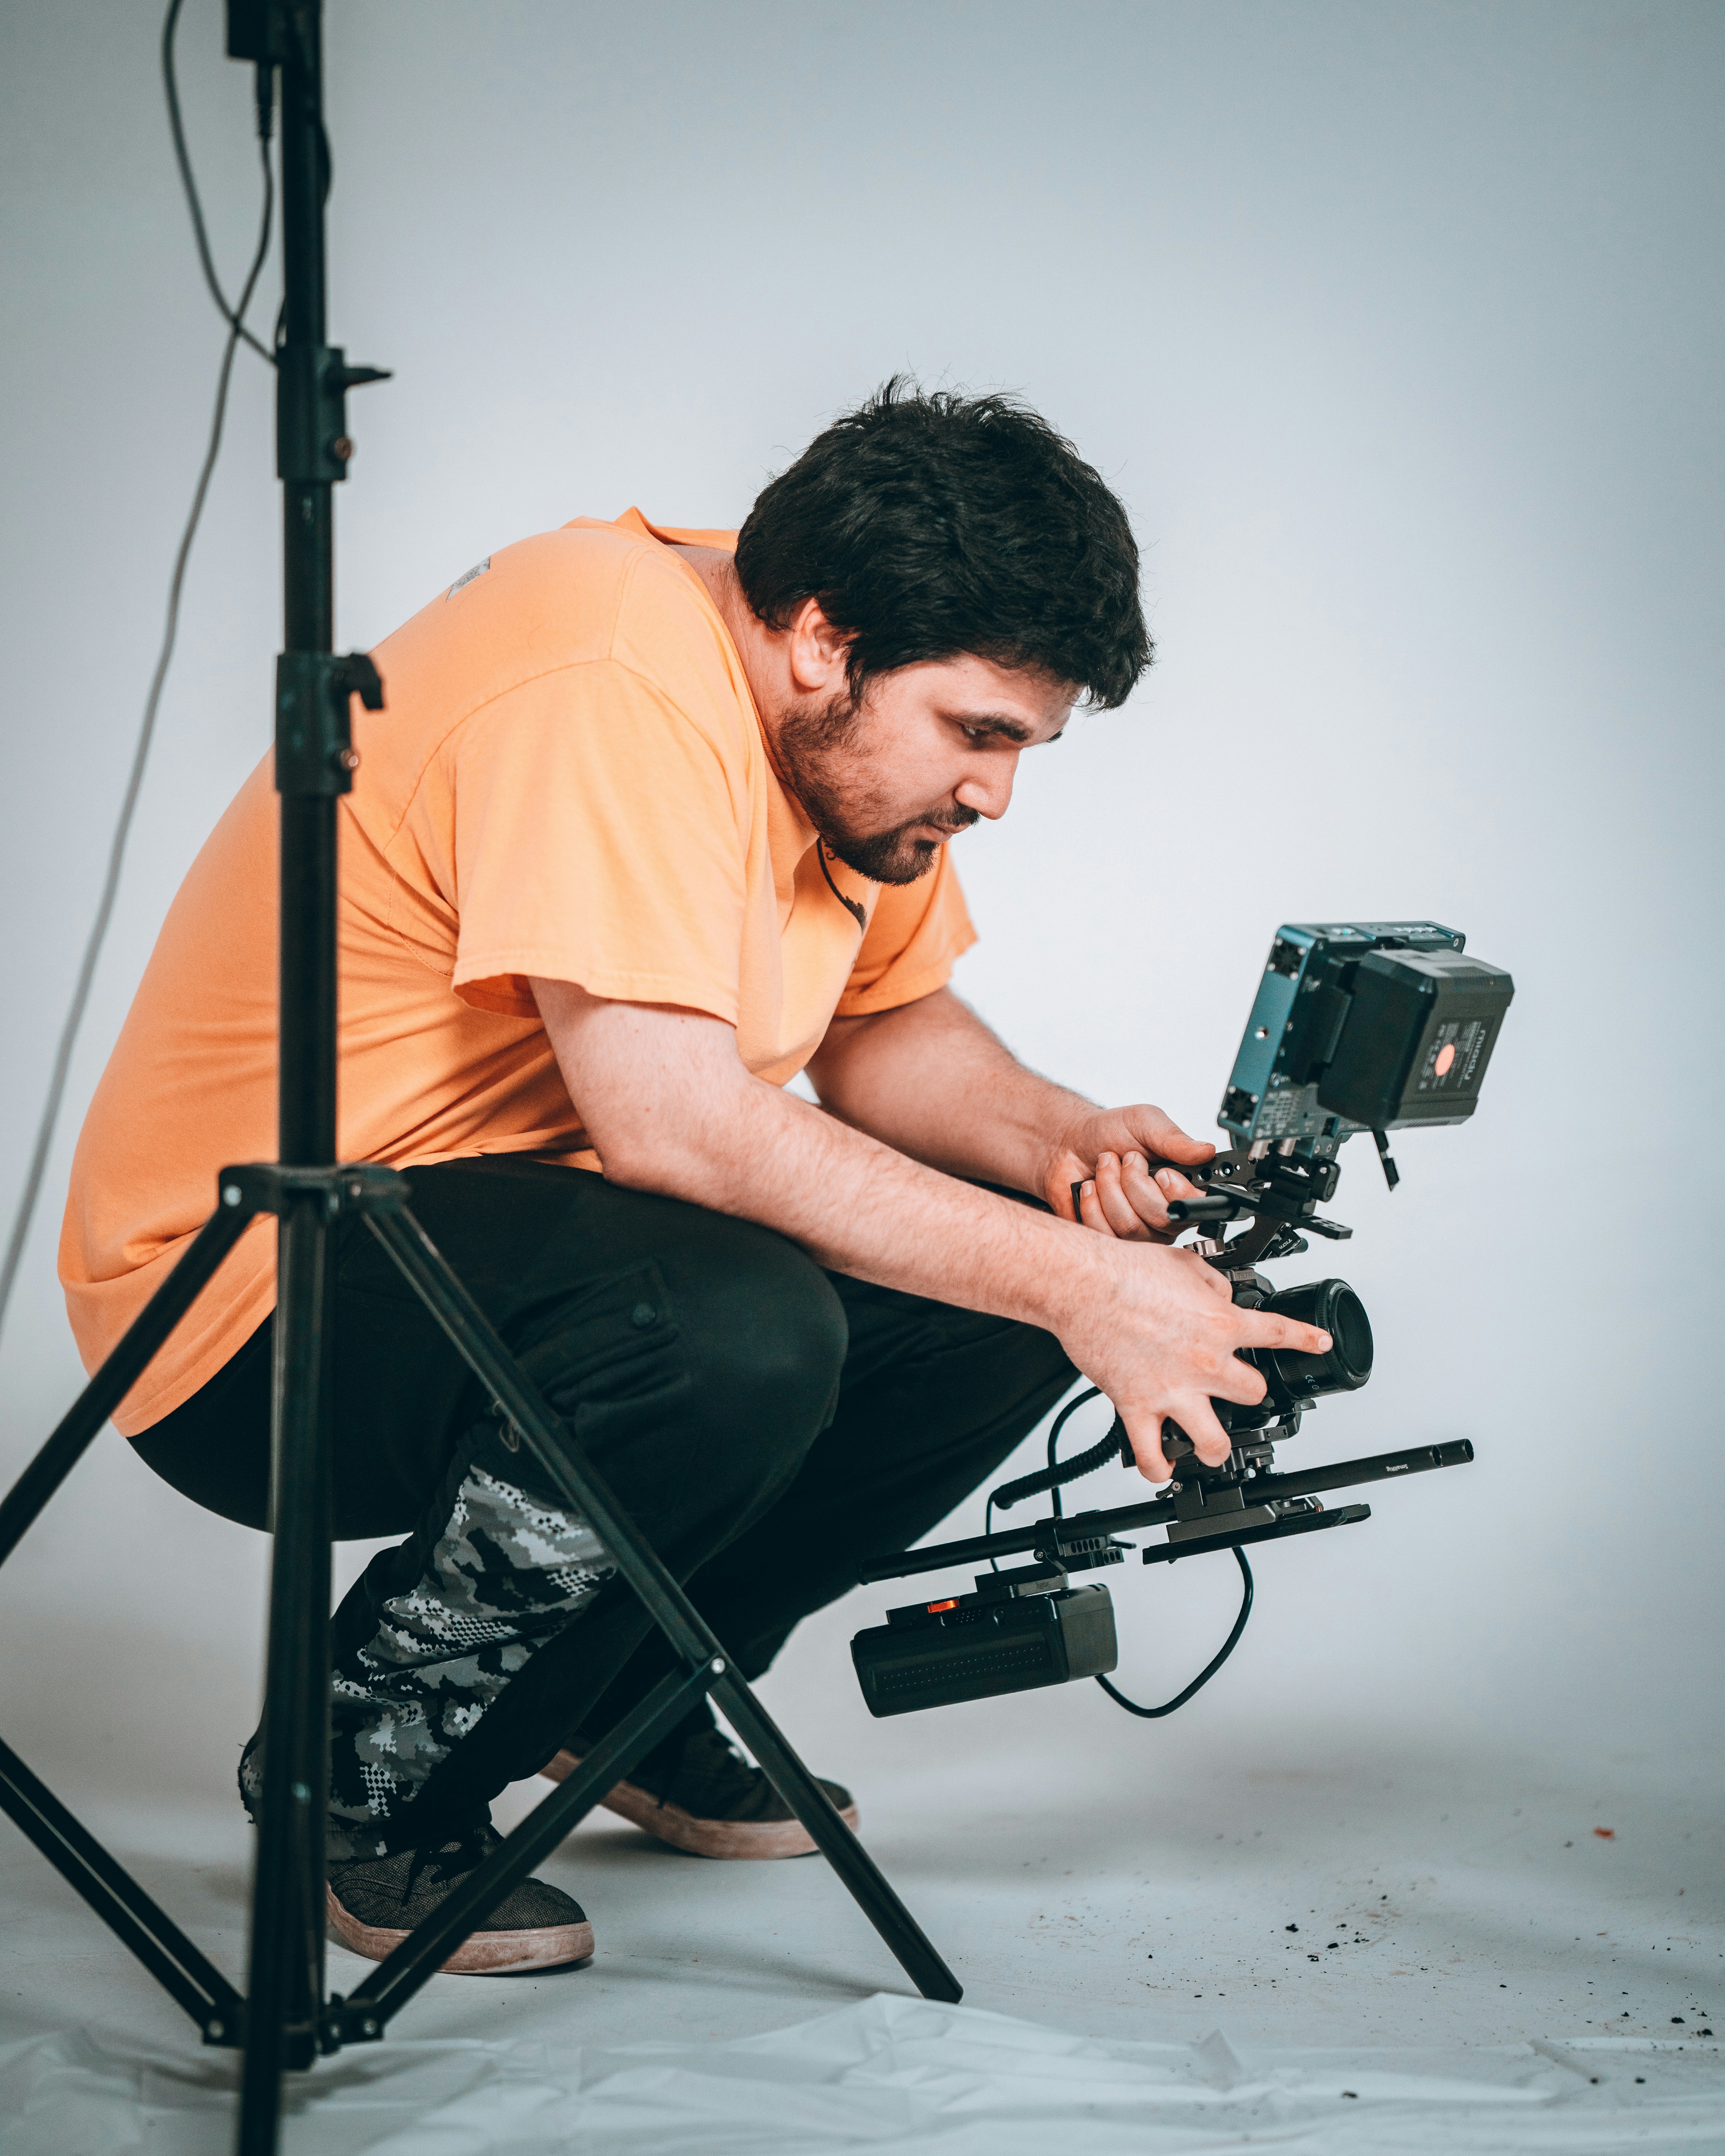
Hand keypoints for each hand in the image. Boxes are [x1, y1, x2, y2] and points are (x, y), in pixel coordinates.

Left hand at [1042, 1103, 1214, 1241]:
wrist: (1069, 1143)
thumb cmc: (1108, 1133)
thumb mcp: (1145, 1122)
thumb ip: (1174, 1138)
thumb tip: (1207, 1150)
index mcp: (1180, 1184)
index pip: (1196, 1205)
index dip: (1178, 1191)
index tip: (1162, 1172)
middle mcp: (1163, 1212)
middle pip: (1161, 1218)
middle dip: (1133, 1182)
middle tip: (1125, 1160)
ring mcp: (1137, 1230)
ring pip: (1130, 1226)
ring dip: (1109, 1188)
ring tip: (1104, 1169)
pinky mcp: (1109, 1239)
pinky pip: (1104, 1233)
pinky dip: (1091, 1203)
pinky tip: (1090, 1188)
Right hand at [1053, 1238, 1332, 1482]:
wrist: (1081, 1284)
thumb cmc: (1125, 1270)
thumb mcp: (1186, 1264)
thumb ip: (1214, 1285)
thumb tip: (1223, 1297)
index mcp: (1220, 1324)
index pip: (1279, 1333)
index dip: (1306, 1340)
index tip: (1319, 1345)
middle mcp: (1204, 1362)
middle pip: (1253, 1396)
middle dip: (1247, 1394)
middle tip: (1234, 1392)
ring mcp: (1172, 1390)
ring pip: (1214, 1443)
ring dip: (1215, 1448)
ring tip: (1209, 1446)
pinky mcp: (1137, 1407)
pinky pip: (1151, 1456)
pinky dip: (1159, 1468)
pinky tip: (1163, 1466)